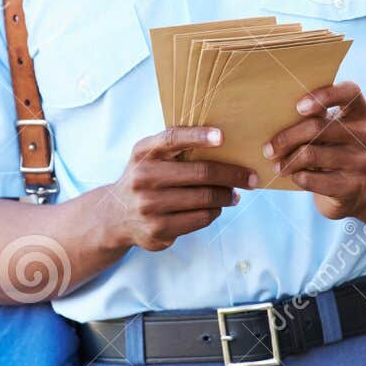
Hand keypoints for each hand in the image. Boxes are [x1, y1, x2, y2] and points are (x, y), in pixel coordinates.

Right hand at [108, 127, 257, 251]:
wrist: (114, 216)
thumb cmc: (145, 178)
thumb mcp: (149, 157)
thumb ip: (175, 148)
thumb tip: (226, 146)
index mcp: (143, 153)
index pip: (172, 139)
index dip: (198, 136)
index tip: (222, 137)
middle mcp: (143, 178)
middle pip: (200, 173)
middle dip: (233, 175)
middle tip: (251, 177)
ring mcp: (149, 206)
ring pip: (204, 199)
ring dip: (227, 196)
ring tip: (235, 194)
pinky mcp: (157, 230)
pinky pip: (200, 218)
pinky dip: (215, 212)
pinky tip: (216, 208)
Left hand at [263, 81, 365, 220]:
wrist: (353, 187)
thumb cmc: (331, 148)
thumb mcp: (328, 128)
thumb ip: (313, 118)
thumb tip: (273, 118)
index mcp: (360, 111)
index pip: (351, 92)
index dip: (325, 95)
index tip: (298, 107)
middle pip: (318, 127)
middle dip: (287, 138)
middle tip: (268, 149)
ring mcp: (362, 161)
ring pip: (311, 155)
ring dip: (288, 161)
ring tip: (278, 166)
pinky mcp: (354, 186)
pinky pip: (313, 179)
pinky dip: (297, 177)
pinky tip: (295, 176)